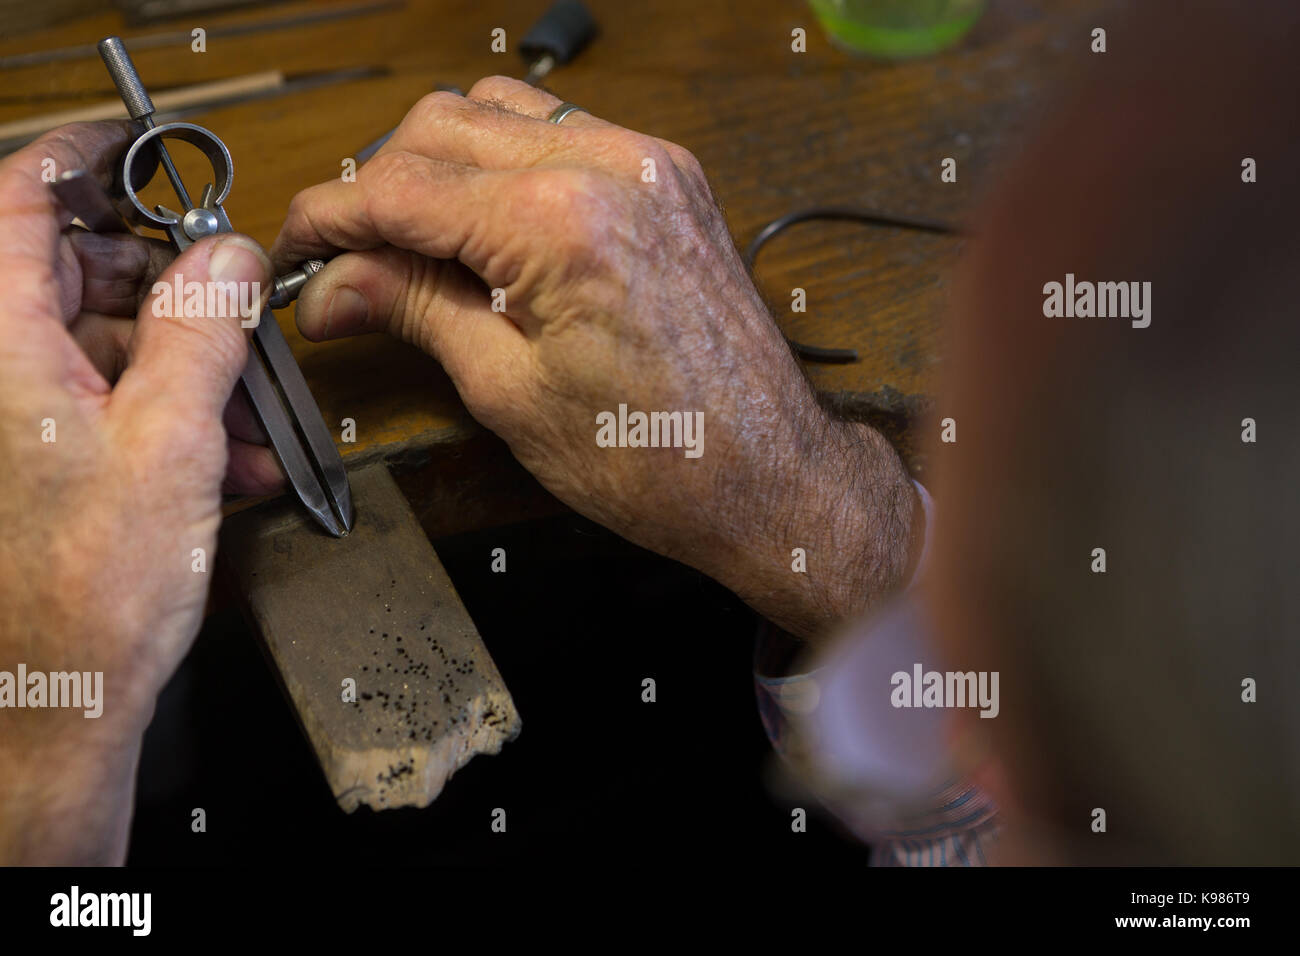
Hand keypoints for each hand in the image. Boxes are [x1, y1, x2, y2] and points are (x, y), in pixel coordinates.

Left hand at [0, 122, 276, 862]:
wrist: (61, 696)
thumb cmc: (88, 589)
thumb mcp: (170, 442)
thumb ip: (201, 334)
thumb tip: (225, 257)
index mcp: (0, 346)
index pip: (16, 204)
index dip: (79, 162)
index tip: (139, 151)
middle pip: (74, 273)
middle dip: (166, 287)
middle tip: (229, 304)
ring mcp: (19, 416)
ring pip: (104, 344)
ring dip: (187, 367)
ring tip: (250, 414)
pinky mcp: (45, 457)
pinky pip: (111, 402)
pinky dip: (173, 415)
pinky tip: (231, 456)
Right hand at [273, 78, 920, 638]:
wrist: (767, 477)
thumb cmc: (659, 458)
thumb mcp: (507, 390)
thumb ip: (414, 309)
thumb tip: (333, 284)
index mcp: (558, 218)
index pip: (398, 184)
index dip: (327, 218)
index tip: (296, 253)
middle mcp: (608, 164)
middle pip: (440, 126)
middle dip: (378, 188)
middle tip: (349, 262)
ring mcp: (646, 163)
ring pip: (498, 111)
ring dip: (439, 164)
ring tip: (414, 245)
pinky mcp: (666, 178)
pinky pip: (561, 130)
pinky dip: (505, 162)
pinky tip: (486, 224)